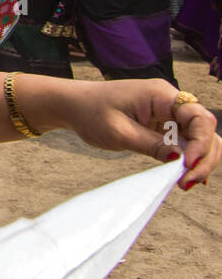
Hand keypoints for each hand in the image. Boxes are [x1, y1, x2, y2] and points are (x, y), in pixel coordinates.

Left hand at [51, 79, 218, 189]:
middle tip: (187, 183)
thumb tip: (180, 159)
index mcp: (161, 95)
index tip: (188, 165)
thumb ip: (151, 145)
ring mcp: (168, 114)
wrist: (73, 105)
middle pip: (205, 130)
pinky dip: (189, 158)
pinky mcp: (164, 125)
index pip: (199, 117)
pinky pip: (186, 142)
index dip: (202, 143)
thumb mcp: (119, 132)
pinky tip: (186, 176)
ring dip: (199, 160)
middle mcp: (170, 102)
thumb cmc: (91, 113)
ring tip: (185, 183)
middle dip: (204, 158)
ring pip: (200, 138)